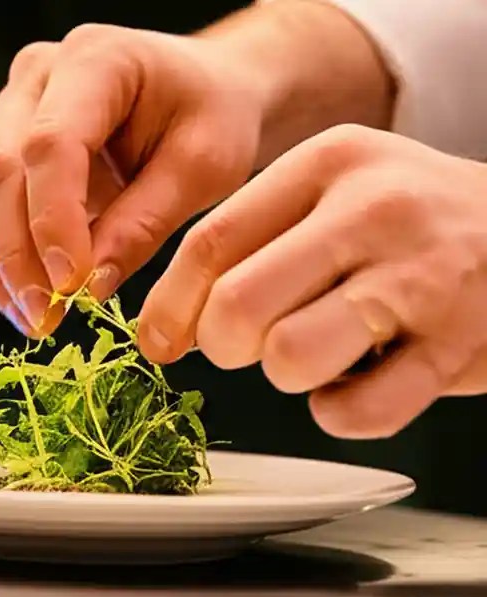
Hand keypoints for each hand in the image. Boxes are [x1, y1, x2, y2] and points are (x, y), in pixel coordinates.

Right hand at [0, 23, 264, 335]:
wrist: (202, 94)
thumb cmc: (211, 117)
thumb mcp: (205, 166)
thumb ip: (146, 222)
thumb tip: (90, 284)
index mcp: (94, 60)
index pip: (50, 145)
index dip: (53, 221)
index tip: (72, 285)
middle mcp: (35, 79)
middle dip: (15, 256)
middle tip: (46, 317)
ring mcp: (6, 112)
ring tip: (33, 319)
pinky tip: (21, 300)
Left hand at [139, 125, 486, 437]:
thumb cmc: (411, 225)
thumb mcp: (335, 193)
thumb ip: (252, 242)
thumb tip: (164, 327)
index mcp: (328, 163)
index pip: (212, 243)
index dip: (170, 306)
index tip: (159, 341)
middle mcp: (374, 210)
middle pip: (238, 306)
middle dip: (224, 345)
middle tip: (248, 346)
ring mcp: (422, 276)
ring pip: (290, 356)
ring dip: (286, 374)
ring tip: (316, 352)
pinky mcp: (459, 344)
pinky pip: (357, 411)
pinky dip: (341, 413)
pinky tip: (357, 383)